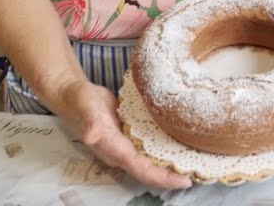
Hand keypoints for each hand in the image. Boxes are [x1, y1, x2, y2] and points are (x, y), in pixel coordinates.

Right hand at [54, 78, 191, 190]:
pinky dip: (164, 149)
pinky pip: (149, 148)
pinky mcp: (130, 135)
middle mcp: (121, 152)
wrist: (73, 94)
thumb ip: (90, 121)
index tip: (185, 180)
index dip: (163, 178)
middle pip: (150, 171)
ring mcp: (126, 145)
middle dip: (172, 176)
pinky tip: (180, 143)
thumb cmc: (79, 101)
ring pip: (150, 161)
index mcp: (114, 149)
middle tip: (200, 174)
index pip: (142, 170)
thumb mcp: (85, 107)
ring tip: (196, 163)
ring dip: (170, 165)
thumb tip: (94, 134)